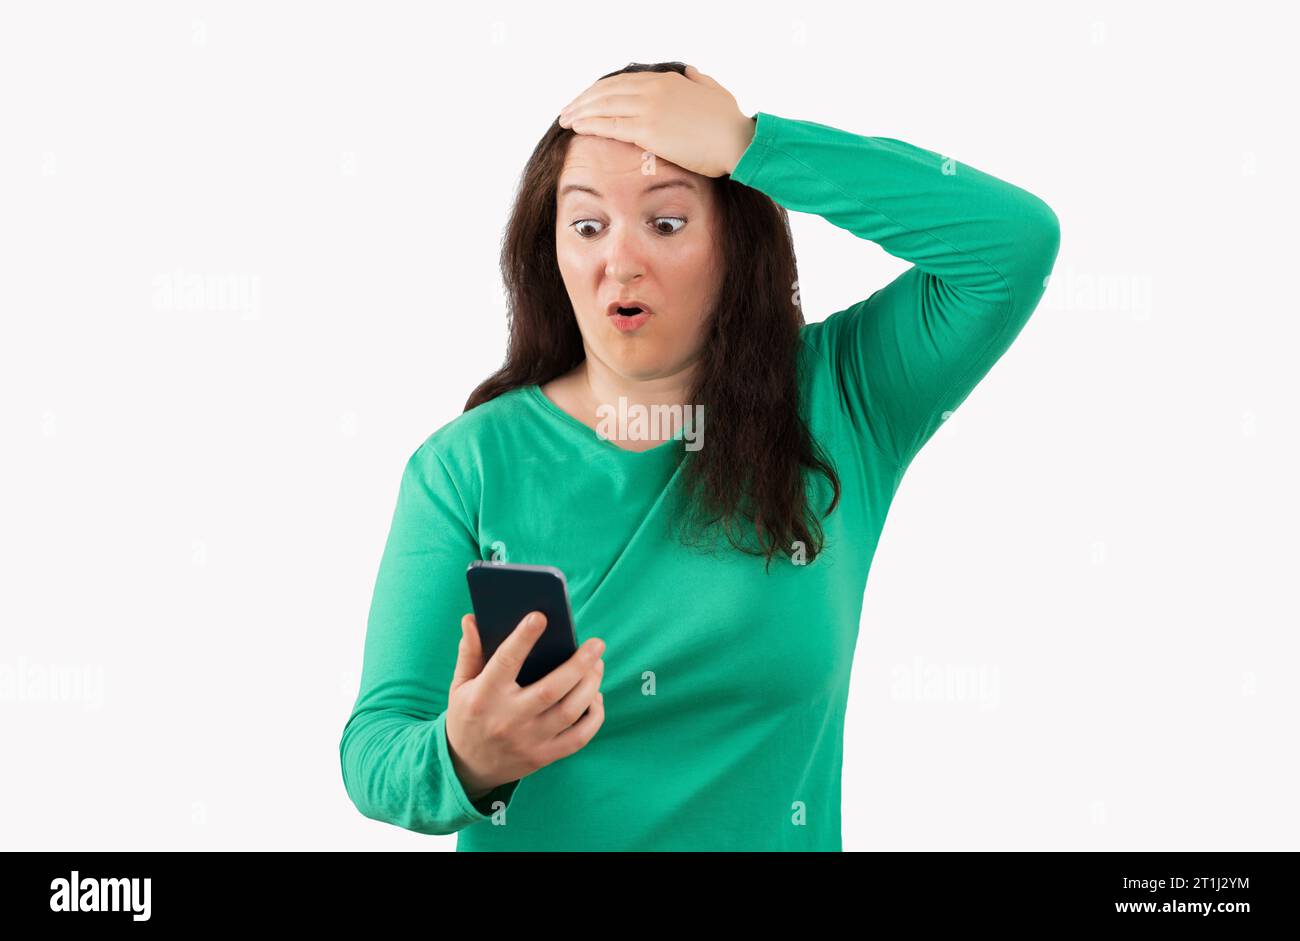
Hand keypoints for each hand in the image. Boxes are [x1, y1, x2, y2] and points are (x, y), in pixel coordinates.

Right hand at [445, 610, 605, 799]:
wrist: (466, 768)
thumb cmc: (468, 716)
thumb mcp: (460, 685)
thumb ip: (469, 652)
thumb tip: (472, 618)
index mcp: (484, 696)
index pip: (505, 662)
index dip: (522, 638)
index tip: (540, 616)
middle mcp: (507, 719)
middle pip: (551, 690)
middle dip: (579, 664)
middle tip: (596, 644)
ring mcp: (528, 741)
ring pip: (570, 712)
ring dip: (590, 686)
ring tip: (597, 665)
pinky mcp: (544, 757)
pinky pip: (579, 737)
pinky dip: (594, 716)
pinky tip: (595, 696)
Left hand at [556, 64, 755, 177]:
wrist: (738, 141)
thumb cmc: (730, 123)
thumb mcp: (714, 92)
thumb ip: (699, 81)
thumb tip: (690, 73)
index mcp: (666, 81)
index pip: (622, 82)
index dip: (600, 91)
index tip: (587, 100)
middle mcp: (654, 90)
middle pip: (607, 91)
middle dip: (583, 101)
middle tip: (568, 111)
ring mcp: (649, 109)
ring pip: (604, 106)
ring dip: (580, 112)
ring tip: (565, 121)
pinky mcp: (648, 130)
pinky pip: (610, 125)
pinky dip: (590, 124)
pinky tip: (577, 128)